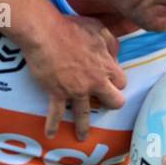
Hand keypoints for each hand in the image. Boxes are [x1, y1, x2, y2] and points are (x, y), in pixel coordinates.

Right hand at [23, 13, 125, 140]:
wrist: (44, 33)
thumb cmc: (71, 27)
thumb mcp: (99, 29)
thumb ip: (111, 43)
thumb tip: (116, 54)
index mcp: (106, 66)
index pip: (121, 81)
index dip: (116, 81)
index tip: (110, 80)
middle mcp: (95, 82)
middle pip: (114, 102)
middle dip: (111, 103)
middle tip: (105, 103)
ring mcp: (76, 90)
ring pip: (85, 115)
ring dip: (83, 127)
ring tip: (82, 137)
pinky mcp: (57, 93)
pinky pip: (55, 114)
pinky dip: (52, 125)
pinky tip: (50, 134)